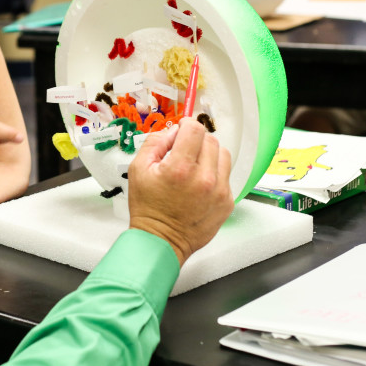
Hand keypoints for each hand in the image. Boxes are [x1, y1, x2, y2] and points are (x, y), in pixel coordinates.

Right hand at [127, 118, 232, 264]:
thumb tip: (173, 131)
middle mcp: (204, 178)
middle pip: (210, 140)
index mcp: (180, 168)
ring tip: (194, 166)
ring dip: (209, 154)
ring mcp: (219, 191)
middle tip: (184, 151)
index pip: (195, 129)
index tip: (182, 129)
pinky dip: (215, 173)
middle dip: (196, 140)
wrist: (161, 241)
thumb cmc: (148, 208)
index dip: (187, 124)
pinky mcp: (227, 202)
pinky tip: (200, 184)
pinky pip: (226, 175)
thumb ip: (155, 143)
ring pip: (223, 154)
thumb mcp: (138, 169)